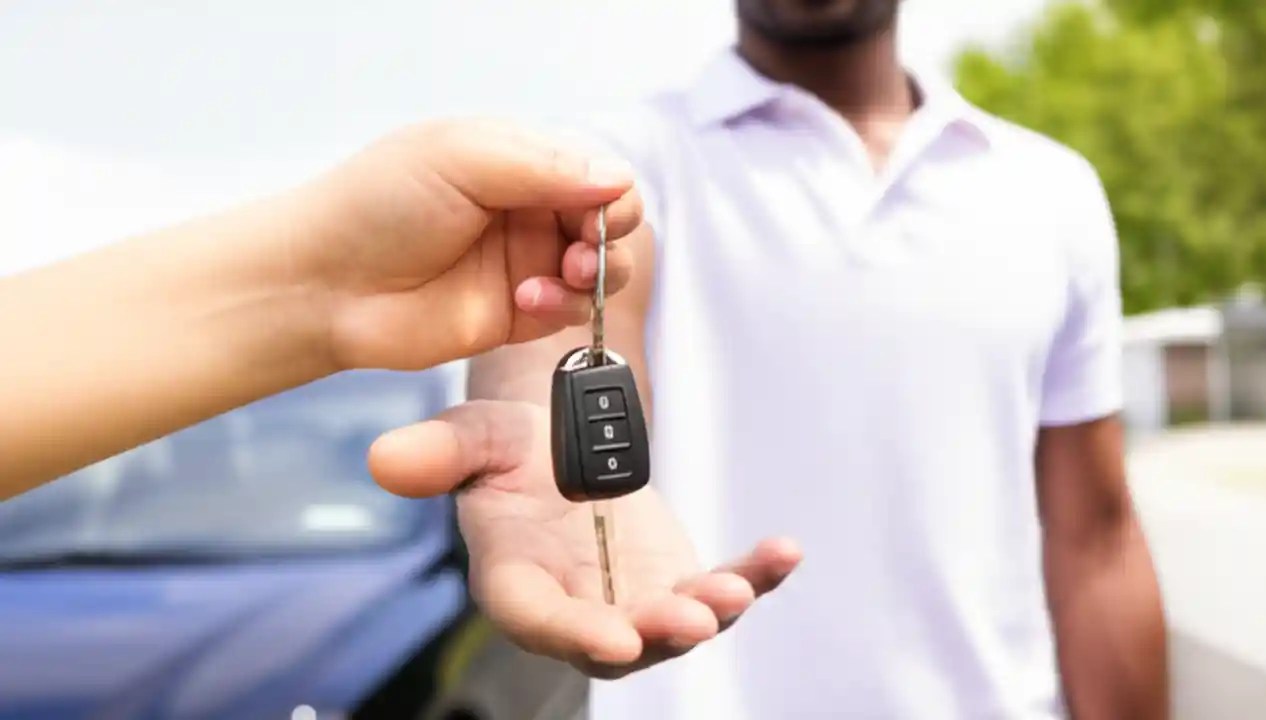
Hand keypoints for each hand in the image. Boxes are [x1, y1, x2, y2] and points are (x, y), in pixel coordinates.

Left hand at [296, 120, 641, 371]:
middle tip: (585, 247)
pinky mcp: (517, 316)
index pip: (594, 170)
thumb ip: (544, 166)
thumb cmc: (377, 204)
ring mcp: (524, 263)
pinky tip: (527, 299)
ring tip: (562, 273)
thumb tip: (618, 178)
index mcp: (517, 161)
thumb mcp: (461, 158)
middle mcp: (527, 211)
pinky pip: (570, 313)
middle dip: (608, 234)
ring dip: (594, 272)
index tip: (602, 208)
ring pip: (600, 270)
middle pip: (607, 221)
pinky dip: (564, 307)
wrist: (324, 283)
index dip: (610, 190)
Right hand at [367, 401, 802, 678]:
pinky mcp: (676, 577)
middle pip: (617, 640)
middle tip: (692, 616)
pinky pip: (721, 584)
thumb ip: (442, 451)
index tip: (614, 638)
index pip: (539, 619)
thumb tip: (386, 458)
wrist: (558, 443)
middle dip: (657, 634)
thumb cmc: (510, 449)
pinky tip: (784, 552)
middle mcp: (577, 603)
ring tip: (740, 586)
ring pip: (674, 624)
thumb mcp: (477, 436)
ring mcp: (631, 597)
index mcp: (517, 578)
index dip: (573, 634)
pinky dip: (756, 575)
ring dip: (710, 611)